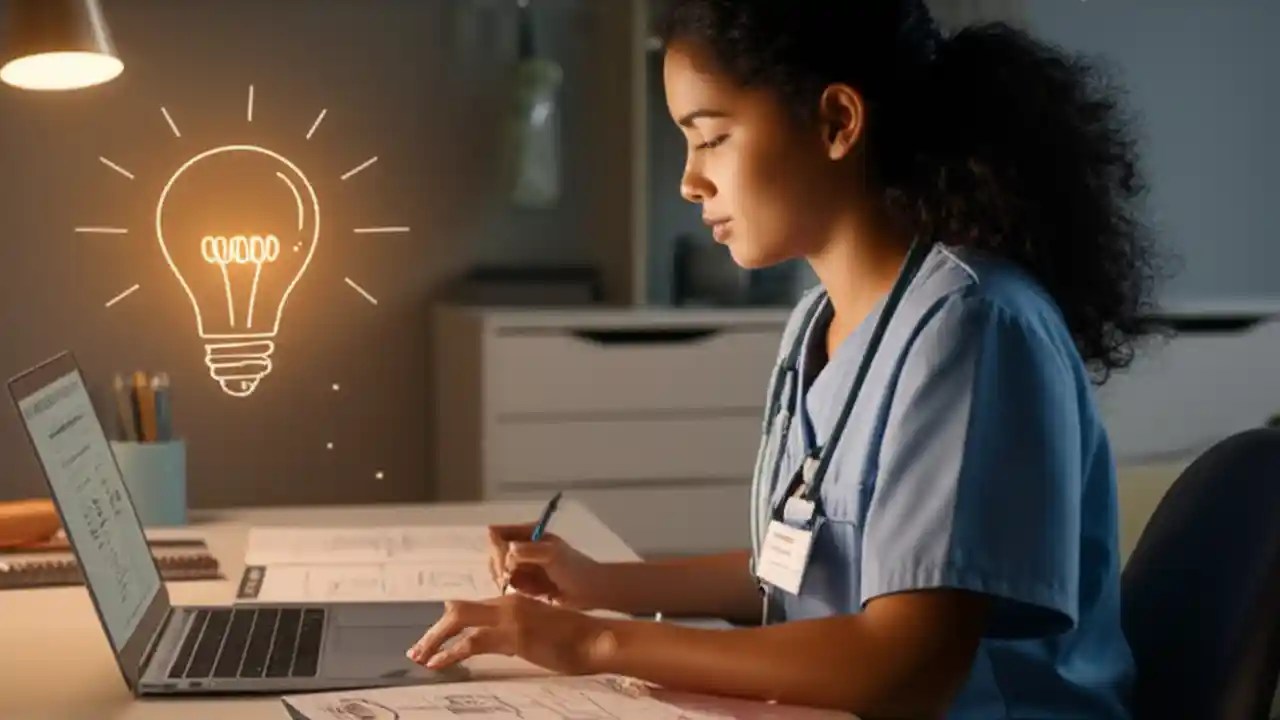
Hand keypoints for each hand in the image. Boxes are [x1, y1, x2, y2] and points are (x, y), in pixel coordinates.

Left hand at [405, 595, 610, 674]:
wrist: (596, 639)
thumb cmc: (575, 638)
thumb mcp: (539, 630)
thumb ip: (516, 632)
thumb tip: (495, 641)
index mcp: (513, 601)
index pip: (472, 609)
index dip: (449, 625)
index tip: (434, 640)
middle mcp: (507, 604)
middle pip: (458, 612)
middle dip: (434, 632)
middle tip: (417, 650)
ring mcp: (509, 618)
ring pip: (458, 623)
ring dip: (434, 641)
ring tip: (420, 658)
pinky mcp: (513, 636)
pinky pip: (471, 643)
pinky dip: (450, 653)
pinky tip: (438, 665)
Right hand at [487, 523, 603, 608]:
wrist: (590, 591)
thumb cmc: (574, 568)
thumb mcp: (552, 554)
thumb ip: (529, 550)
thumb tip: (507, 552)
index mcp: (528, 533)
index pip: (497, 533)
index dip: (496, 547)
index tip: (505, 564)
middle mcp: (522, 547)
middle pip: (494, 553)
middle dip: (499, 567)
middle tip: (509, 579)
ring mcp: (523, 566)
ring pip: (498, 571)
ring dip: (505, 580)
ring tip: (521, 587)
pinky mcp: (525, 584)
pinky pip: (508, 586)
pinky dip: (513, 590)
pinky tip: (527, 594)